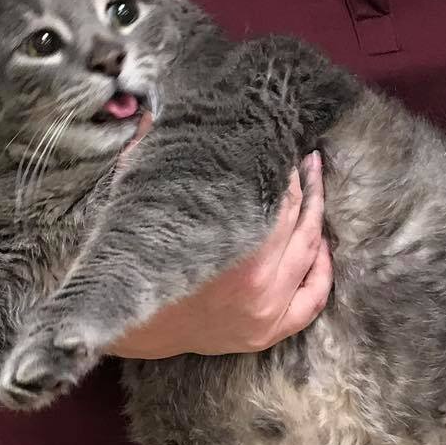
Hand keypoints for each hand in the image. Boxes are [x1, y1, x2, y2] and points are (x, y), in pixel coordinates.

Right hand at [110, 154, 331, 358]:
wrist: (122, 322)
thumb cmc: (130, 259)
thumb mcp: (134, 202)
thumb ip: (148, 153)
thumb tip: (157, 112)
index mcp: (230, 247)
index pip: (277, 196)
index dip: (283, 169)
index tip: (282, 150)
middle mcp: (256, 283)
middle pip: (298, 221)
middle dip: (303, 186)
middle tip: (304, 162)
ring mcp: (265, 311)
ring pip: (310, 254)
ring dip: (317, 218)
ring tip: (316, 190)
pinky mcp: (266, 332)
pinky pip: (313, 301)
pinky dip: (323, 272)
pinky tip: (324, 247)